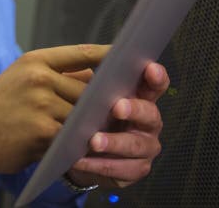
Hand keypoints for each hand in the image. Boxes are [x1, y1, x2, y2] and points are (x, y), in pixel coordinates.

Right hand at [0, 44, 110, 176]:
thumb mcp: (19, 81)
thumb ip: (55, 78)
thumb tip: (96, 80)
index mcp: (34, 61)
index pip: (82, 53)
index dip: (109, 56)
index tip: (128, 58)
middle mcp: (39, 77)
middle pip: (90, 89)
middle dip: (103, 103)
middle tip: (120, 111)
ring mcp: (42, 103)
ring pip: (86, 114)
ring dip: (93, 126)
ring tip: (98, 132)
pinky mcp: (44, 130)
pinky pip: (76, 136)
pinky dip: (81, 143)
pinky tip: (81, 148)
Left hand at [66, 62, 168, 187]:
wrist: (81, 152)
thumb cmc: (89, 115)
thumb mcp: (89, 96)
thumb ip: (92, 83)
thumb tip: (84, 66)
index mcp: (140, 99)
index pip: (154, 86)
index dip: (156, 77)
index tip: (150, 69)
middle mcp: (148, 123)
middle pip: (150, 114)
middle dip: (134, 110)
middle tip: (116, 108)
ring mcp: (145, 148)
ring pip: (135, 145)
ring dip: (114, 143)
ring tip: (93, 141)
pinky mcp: (134, 170)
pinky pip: (121, 169)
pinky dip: (100, 165)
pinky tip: (81, 160)